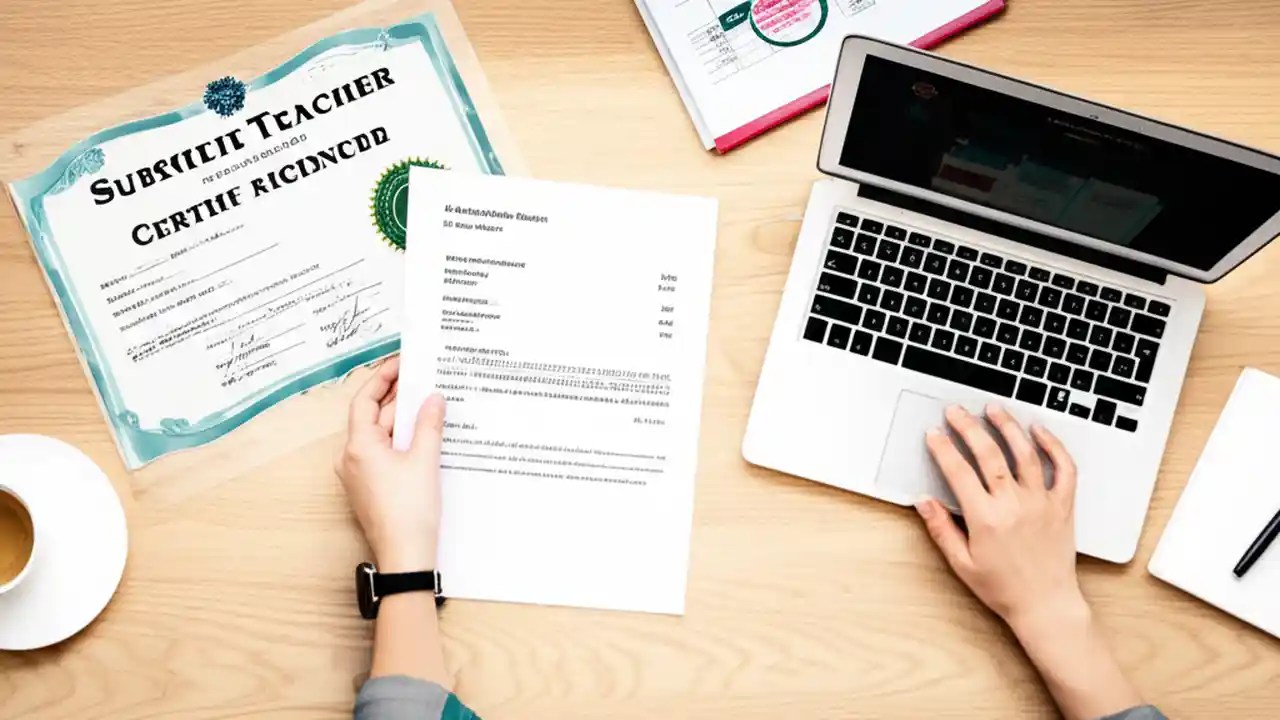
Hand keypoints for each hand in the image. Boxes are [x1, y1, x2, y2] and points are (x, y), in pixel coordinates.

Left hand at [336, 356, 445, 572]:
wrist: (405, 557)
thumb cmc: (409, 513)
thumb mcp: (424, 461)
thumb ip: (429, 424)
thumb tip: (434, 399)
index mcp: (358, 447)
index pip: (365, 401)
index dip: (382, 378)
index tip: (401, 364)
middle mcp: (351, 459)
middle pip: (374, 417)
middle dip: (399, 399)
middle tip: (425, 380)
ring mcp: (359, 475)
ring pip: (381, 437)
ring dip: (403, 421)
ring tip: (430, 405)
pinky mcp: (371, 487)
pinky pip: (384, 454)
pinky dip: (402, 441)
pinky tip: (425, 437)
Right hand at [915, 404, 1086, 633]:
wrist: (1046, 605)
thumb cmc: (1003, 588)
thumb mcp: (962, 563)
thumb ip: (941, 528)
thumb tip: (923, 501)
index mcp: (986, 518)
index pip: (959, 472)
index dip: (943, 449)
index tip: (934, 434)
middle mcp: (1014, 505)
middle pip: (989, 454)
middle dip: (969, 427)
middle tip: (956, 412)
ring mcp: (1041, 502)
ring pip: (1024, 453)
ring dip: (1008, 427)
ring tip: (994, 409)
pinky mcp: (1062, 505)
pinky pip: (1063, 468)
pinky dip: (1053, 446)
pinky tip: (1039, 431)